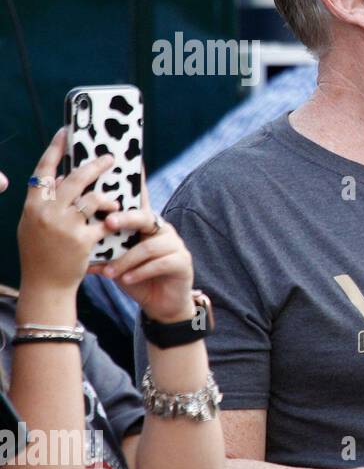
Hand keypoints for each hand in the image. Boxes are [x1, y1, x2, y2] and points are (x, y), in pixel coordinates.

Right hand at [17, 127, 118, 294]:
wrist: (45, 285)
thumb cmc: (40, 253)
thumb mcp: (33, 224)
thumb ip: (45, 202)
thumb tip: (63, 177)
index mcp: (32, 206)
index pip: (43, 171)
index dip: (55, 149)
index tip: (66, 131)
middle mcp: (46, 213)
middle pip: (74, 179)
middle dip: (95, 166)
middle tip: (110, 158)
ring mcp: (64, 226)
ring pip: (92, 198)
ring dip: (107, 197)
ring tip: (114, 200)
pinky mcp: (82, 240)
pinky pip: (104, 221)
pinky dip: (113, 220)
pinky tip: (117, 221)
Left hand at [87, 179, 195, 322]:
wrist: (163, 305)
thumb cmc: (136, 277)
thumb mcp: (116, 260)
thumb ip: (103, 248)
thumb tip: (75, 238)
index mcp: (144, 224)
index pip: (139, 200)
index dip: (135, 182)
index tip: (128, 164)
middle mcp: (162, 229)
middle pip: (144, 216)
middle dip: (126, 218)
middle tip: (109, 223)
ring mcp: (175, 245)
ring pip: (148, 246)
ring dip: (125, 260)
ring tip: (109, 272)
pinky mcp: (182, 262)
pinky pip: (158, 263)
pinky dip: (138, 272)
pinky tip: (125, 279)